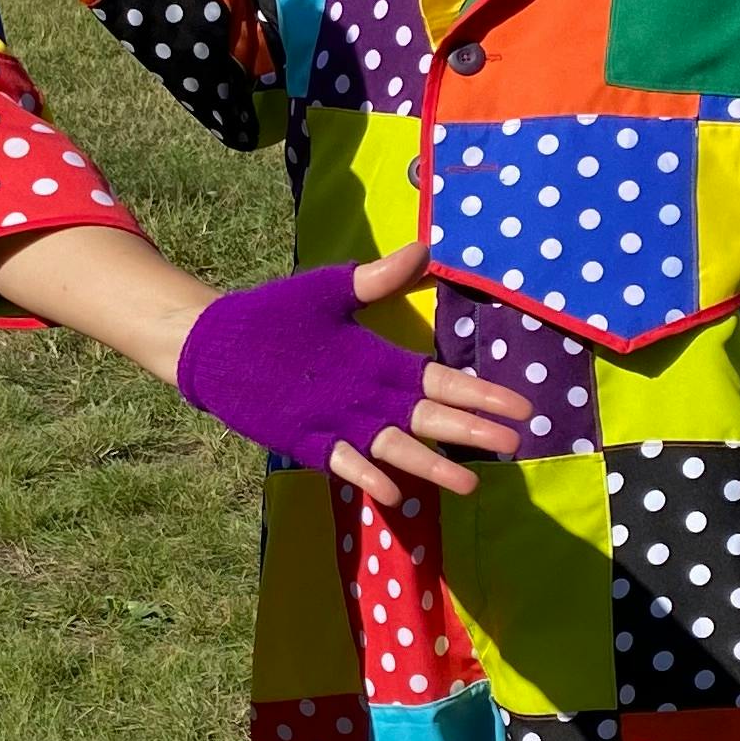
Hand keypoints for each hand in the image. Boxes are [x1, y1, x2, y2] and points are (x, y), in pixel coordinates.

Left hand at [177, 238, 533, 506]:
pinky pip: (343, 461)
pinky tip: (393, 491)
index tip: (522, 406)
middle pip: (431, 418)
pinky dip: (367, 474)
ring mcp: (342, 423)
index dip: (482, 394)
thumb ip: (378, 278)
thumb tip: (425, 249)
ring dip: (431, 465)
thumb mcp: (331, 290)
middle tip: (513, 444)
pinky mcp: (308, 439)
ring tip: (468, 484)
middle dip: (472, 431)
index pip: (444, 382)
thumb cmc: (277, 316)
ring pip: (397, 448)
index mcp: (383, 364)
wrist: (218, 342)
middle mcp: (371, 398)